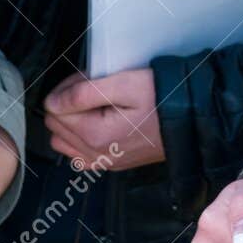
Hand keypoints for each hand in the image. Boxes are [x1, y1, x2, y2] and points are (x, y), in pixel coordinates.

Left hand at [42, 67, 163, 170]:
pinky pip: (79, 155)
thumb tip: (52, 102)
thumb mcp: (124, 84)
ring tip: (95, 104)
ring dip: (71, 121)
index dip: (66, 88)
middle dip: (67, 103)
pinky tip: (97, 122)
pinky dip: (79, 138)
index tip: (87, 79)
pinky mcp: (112, 164)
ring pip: (63, 142)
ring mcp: (104, 162)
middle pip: (56, 125)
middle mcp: (96, 155)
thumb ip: (83, 93)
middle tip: (92, 87)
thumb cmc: (161, 98)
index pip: (54, 109)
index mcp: (95, 135)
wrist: (190, 119)